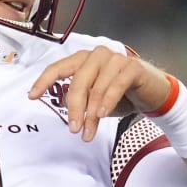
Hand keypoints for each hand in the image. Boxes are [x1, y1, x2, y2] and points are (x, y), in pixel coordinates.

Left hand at [27, 46, 171, 141]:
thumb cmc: (122, 94)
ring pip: (96, 87)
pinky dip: (107, 101)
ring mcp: (115, 59)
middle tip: (73, 128)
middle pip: (78, 80)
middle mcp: (97, 55)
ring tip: (89, 131)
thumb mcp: (95, 98)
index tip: (32, 95)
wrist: (154, 93)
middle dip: (74, 107)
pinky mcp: (132, 67)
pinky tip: (102, 115)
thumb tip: (66, 110)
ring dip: (91, 113)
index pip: (58, 67)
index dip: (44, 81)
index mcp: (84, 59)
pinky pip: (115, 85)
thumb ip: (80, 100)